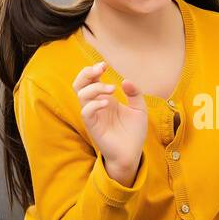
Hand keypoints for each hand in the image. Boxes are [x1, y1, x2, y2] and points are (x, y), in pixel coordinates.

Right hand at [73, 61, 145, 183]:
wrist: (132, 154)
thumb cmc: (133, 133)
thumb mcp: (139, 109)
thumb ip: (135, 93)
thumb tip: (125, 81)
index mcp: (104, 99)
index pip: (90, 80)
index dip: (93, 70)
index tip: (104, 65)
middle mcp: (96, 105)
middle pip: (79, 84)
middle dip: (87, 73)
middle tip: (101, 69)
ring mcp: (93, 116)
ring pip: (81, 95)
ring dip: (96, 88)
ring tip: (113, 90)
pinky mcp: (93, 127)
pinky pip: (86, 112)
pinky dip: (95, 104)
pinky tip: (108, 103)